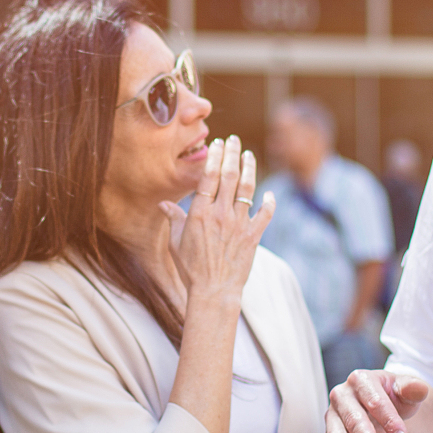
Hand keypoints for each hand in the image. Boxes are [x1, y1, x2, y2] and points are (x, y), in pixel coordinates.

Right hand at [160, 135, 272, 308]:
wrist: (213, 291)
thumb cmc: (191, 269)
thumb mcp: (177, 243)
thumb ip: (174, 219)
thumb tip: (163, 204)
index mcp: (200, 213)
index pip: (208, 177)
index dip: (214, 157)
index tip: (217, 144)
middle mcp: (221, 214)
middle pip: (229, 175)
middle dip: (232, 153)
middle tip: (234, 140)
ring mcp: (239, 224)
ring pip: (248, 188)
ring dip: (249, 168)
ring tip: (249, 155)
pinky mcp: (254, 236)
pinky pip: (265, 214)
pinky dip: (269, 202)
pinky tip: (268, 193)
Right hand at [314, 369, 431, 432]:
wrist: (380, 405)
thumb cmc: (394, 397)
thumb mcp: (406, 391)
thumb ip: (413, 389)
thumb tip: (420, 388)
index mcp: (361, 379)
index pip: (375, 400)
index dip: (389, 419)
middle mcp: (342, 395)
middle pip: (353, 418)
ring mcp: (333, 416)